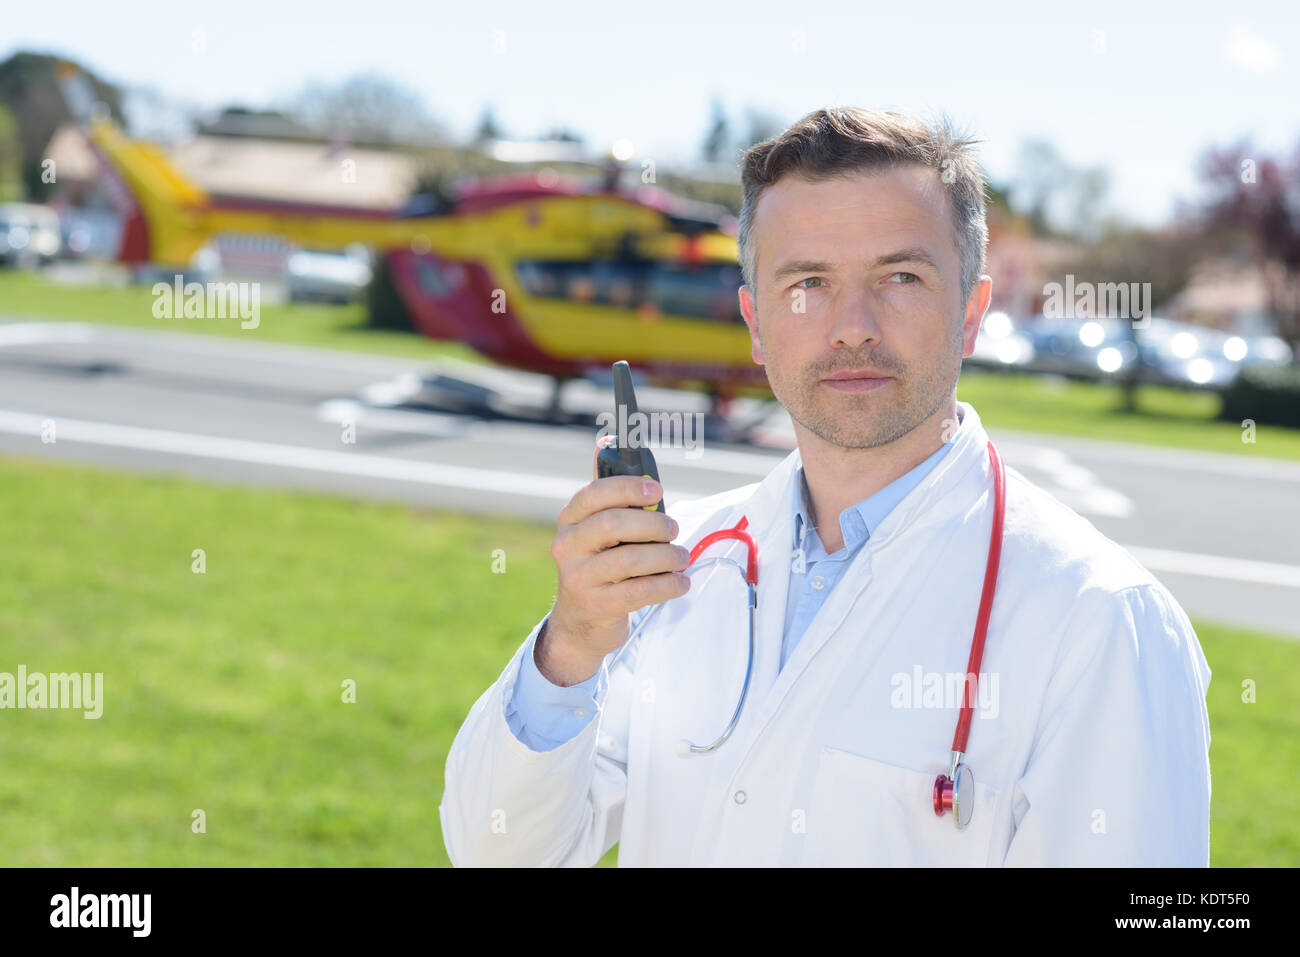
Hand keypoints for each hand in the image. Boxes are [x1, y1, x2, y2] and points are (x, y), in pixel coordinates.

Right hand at [538, 438, 690, 684]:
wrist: (579, 624)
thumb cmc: (600, 566)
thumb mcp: (598, 532)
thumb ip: (611, 496)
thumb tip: (607, 440)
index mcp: (569, 521)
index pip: (593, 494)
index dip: (628, 488)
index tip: (657, 490)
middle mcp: (567, 546)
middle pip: (613, 524)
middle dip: (653, 524)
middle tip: (674, 530)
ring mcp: (579, 578)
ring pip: (631, 559)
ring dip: (667, 556)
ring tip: (682, 557)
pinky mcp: (597, 606)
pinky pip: (640, 590)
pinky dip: (668, 584)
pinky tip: (680, 582)